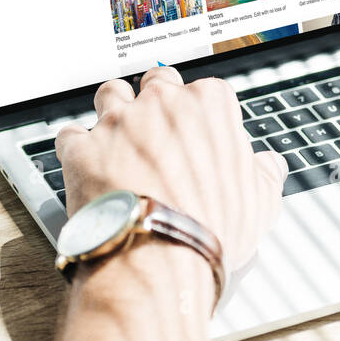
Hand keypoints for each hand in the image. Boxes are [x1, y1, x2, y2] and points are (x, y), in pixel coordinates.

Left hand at [55, 67, 286, 273]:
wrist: (159, 259)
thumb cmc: (212, 230)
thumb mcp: (261, 202)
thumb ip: (265, 173)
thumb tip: (268, 165)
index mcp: (210, 106)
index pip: (207, 91)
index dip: (203, 115)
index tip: (200, 134)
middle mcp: (162, 103)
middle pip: (157, 82)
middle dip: (157, 101)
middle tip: (161, 130)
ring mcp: (118, 122)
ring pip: (111, 94)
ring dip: (115, 110)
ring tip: (120, 136)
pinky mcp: (81, 148)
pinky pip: (71, 134)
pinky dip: (78, 146)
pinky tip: (88, 162)